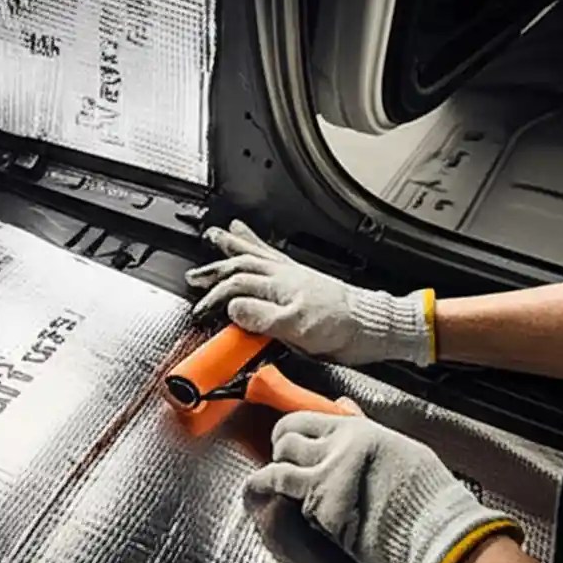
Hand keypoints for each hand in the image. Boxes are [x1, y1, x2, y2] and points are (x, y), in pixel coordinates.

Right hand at [185, 220, 432, 365]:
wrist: (368, 324)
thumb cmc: (337, 326)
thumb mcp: (294, 328)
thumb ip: (261, 318)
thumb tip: (232, 308)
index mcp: (276, 285)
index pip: (234, 286)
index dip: (213, 298)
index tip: (199, 312)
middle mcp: (282, 275)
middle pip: (240, 264)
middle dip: (214, 268)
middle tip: (194, 274)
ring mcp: (292, 275)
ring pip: (257, 254)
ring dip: (236, 245)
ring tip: (222, 234)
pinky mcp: (302, 280)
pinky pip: (274, 256)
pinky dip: (261, 248)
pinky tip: (258, 247)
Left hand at [245, 411, 520, 562]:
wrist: (436, 530)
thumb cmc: (425, 488)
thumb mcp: (395, 444)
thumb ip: (360, 426)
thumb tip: (340, 405)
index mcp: (352, 430)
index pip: (301, 420)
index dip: (287, 430)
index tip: (284, 439)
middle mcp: (333, 452)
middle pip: (284, 443)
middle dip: (278, 453)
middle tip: (281, 464)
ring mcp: (324, 485)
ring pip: (277, 475)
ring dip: (268, 480)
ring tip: (261, 485)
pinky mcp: (323, 517)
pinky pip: (301, 510)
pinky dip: (302, 512)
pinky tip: (311, 514)